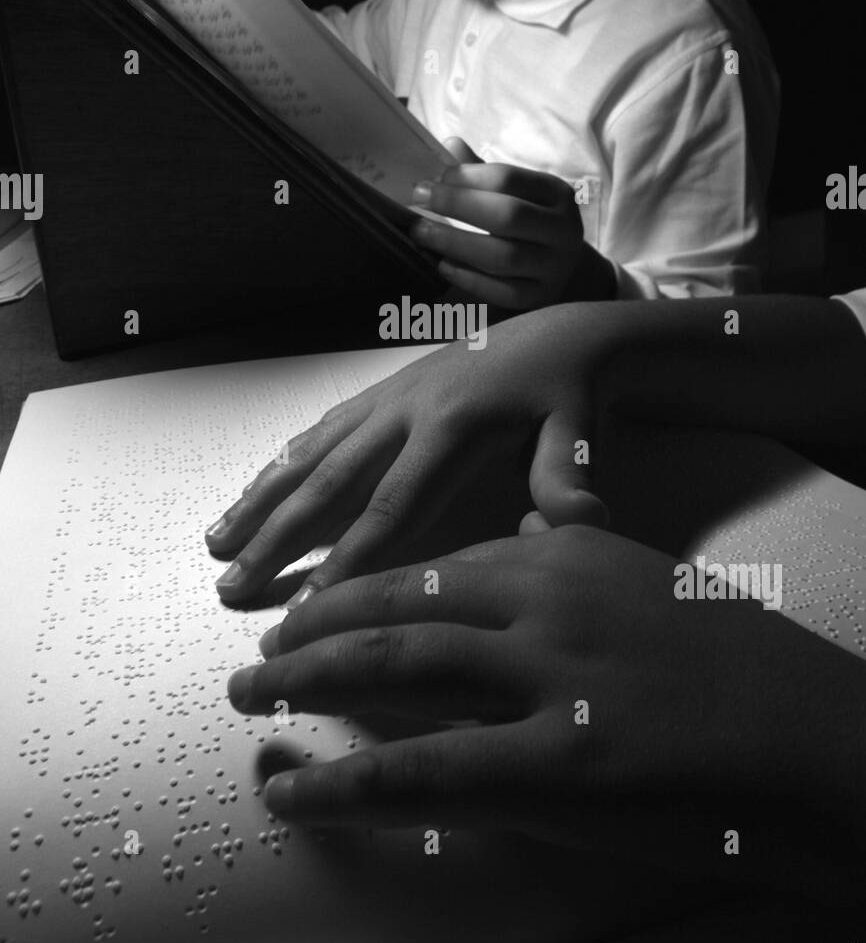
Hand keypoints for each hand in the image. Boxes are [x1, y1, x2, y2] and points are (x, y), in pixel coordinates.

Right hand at [206, 304, 610, 604]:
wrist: (558, 332)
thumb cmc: (568, 394)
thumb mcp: (578, 429)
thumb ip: (569, 475)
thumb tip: (582, 522)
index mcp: (451, 429)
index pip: (391, 509)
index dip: (347, 563)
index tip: (307, 610)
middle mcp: (404, 412)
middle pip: (330, 484)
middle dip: (277, 539)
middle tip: (231, 587)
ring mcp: (386, 400)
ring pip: (310, 455)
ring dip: (259, 500)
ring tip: (215, 544)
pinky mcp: (380, 393)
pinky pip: (319, 431)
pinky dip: (279, 463)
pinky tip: (252, 491)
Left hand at [227, 526, 865, 898]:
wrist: (822, 736)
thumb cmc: (739, 669)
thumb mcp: (647, 585)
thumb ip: (575, 557)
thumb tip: (522, 530)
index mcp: (565, 557)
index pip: (434, 563)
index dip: (359, 587)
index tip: (315, 606)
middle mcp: (544, 600)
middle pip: (396, 601)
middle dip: (311, 625)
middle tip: (257, 645)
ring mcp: (548, 676)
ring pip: (391, 663)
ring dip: (302, 679)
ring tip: (245, 693)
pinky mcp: (557, 762)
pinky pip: (421, 771)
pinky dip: (342, 783)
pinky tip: (290, 791)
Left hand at [410, 152, 614, 308]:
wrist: (562, 266)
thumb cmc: (528, 221)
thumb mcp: (516, 192)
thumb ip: (482, 172)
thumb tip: (449, 145)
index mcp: (556, 193)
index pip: (509, 178)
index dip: (467, 177)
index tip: (432, 178)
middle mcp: (562, 230)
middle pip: (508, 215)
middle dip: (458, 205)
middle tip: (419, 199)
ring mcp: (553, 267)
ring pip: (503, 257)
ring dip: (455, 243)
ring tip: (420, 232)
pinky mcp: (538, 297)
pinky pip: (500, 291)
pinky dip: (468, 278)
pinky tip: (441, 264)